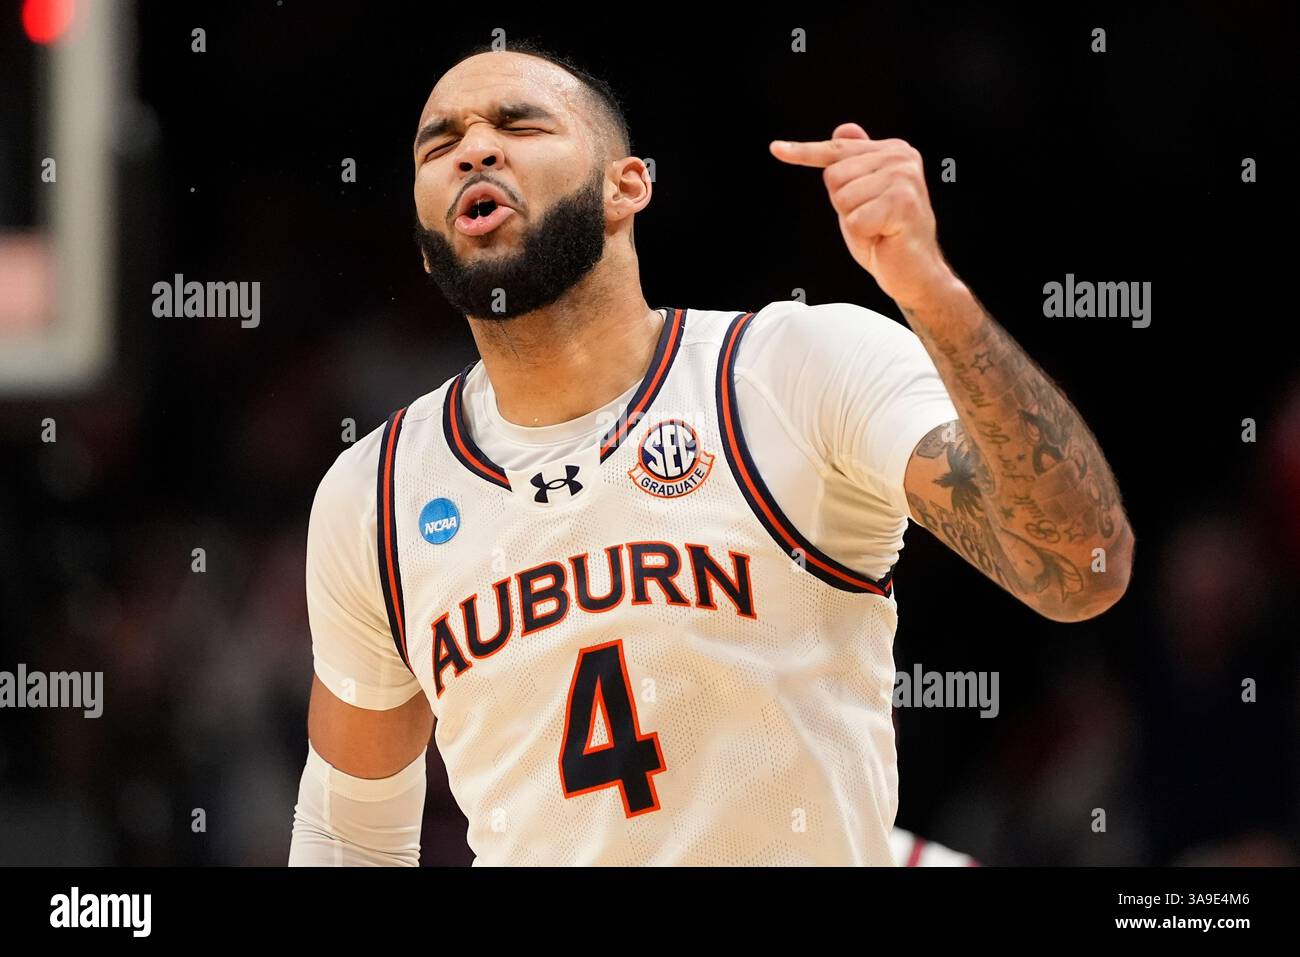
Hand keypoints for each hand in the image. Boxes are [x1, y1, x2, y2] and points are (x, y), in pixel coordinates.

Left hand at [770, 123, 953, 309]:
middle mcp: (901, 158)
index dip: (803, 153)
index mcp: (893, 150)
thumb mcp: (862, 194)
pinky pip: (855, 220)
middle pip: (834, 176)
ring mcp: (904, 178)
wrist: (915, 271)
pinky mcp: (903, 203)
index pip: (836, 150)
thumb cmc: (886, 234)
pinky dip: (863, 235)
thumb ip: (854, 163)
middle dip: (844, 205)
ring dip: (855, 221)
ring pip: (843, 198)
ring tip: (879, 227)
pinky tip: (884, 236)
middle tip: (872, 219)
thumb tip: (844, 128)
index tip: (775, 149)